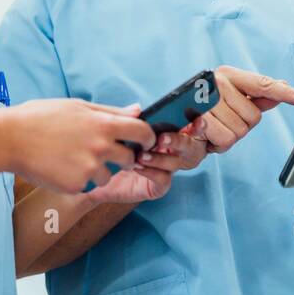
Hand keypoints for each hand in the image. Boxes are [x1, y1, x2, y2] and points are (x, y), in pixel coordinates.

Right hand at [3, 99, 155, 194]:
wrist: (9, 139)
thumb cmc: (41, 117)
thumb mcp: (77, 107)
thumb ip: (111, 111)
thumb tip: (138, 110)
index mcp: (103, 124)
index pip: (142, 132)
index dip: (147, 138)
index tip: (143, 142)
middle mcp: (101, 147)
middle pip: (129, 158)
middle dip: (122, 158)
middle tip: (102, 153)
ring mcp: (89, 169)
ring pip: (107, 176)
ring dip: (97, 171)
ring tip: (71, 159)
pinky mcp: (76, 186)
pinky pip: (86, 186)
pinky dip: (77, 179)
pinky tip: (59, 168)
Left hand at [84, 127, 206, 203]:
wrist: (97, 176)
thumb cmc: (111, 151)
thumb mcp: (119, 133)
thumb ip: (130, 121)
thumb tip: (138, 108)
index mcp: (166, 135)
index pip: (187, 127)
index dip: (196, 124)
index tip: (197, 120)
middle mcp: (170, 152)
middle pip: (188, 145)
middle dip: (178, 141)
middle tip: (162, 139)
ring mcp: (166, 170)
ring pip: (175, 162)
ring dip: (159, 158)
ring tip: (140, 156)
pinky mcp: (159, 187)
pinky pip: (164, 179)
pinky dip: (152, 171)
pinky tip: (138, 167)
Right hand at [196, 66, 293, 152]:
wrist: (168, 123)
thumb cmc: (203, 111)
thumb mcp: (231, 100)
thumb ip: (257, 95)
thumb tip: (283, 87)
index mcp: (228, 75)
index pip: (263, 85)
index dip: (286, 94)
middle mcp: (218, 83)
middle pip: (253, 117)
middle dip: (241, 126)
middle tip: (223, 123)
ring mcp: (207, 100)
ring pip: (240, 131)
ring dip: (228, 137)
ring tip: (213, 130)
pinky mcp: (200, 119)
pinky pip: (226, 140)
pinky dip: (218, 144)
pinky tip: (208, 137)